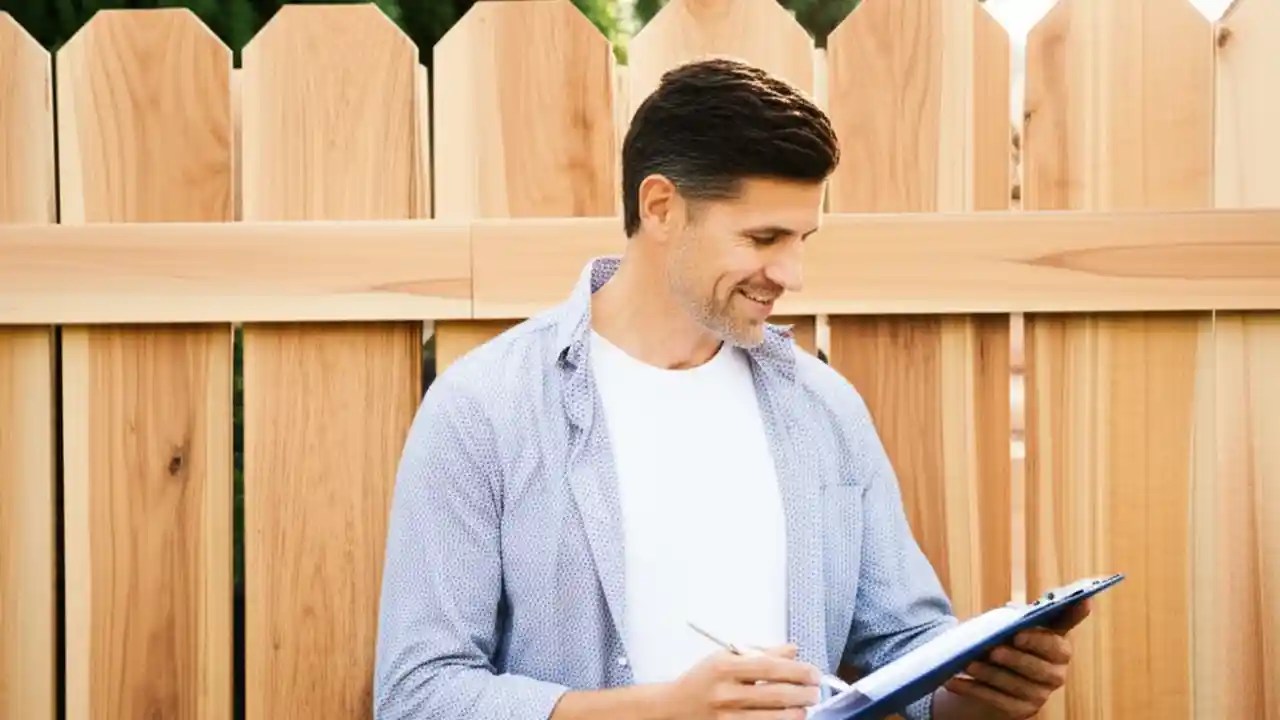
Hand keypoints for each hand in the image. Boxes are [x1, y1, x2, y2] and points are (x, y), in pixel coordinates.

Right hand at [660, 643, 822, 719]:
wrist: (675, 707)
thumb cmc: (704, 680)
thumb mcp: (726, 658)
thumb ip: (761, 653)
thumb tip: (793, 651)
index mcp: (725, 668)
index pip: (770, 667)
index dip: (797, 671)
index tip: (814, 673)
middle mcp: (726, 694)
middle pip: (777, 695)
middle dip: (805, 693)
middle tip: (816, 690)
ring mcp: (728, 718)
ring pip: (775, 718)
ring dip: (798, 712)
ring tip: (805, 706)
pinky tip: (789, 717)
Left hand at [941, 599, 1091, 718]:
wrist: (998, 675)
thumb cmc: (1008, 641)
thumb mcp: (1014, 626)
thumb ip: (1018, 617)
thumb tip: (1012, 610)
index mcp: (1058, 646)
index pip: (1060, 639)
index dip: (1045, 635)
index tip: (1021, 631)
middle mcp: (1056, 673)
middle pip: (1038, 668)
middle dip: (1014, 659)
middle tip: (993, 651)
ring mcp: (1040, 694)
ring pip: (1014, 685)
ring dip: (989, 674)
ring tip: (968, 664)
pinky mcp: (1021, 710)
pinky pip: (995, 700)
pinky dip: (972, 690)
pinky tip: (953, 682)